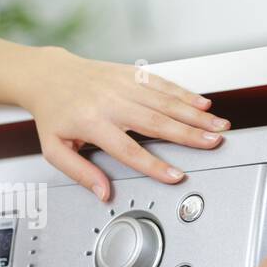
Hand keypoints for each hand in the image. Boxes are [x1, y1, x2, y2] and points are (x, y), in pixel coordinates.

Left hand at [16, 46, 230, 200]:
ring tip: (218, 125)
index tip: (176, 176)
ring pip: (164, 101)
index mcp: (91, 123)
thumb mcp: (54, 149)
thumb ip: (80, 172)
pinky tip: (203, 103)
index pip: (128, 150)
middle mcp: (110, 102)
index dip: (154, 165)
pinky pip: (161, 83)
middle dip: (189, 134)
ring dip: (195, 114)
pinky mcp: (130, 74)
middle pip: (155, 122)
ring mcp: (122, 85)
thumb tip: (103, 192)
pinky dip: (184, 93)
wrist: (48, 76)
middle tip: (213, 144)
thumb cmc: (53, 115)